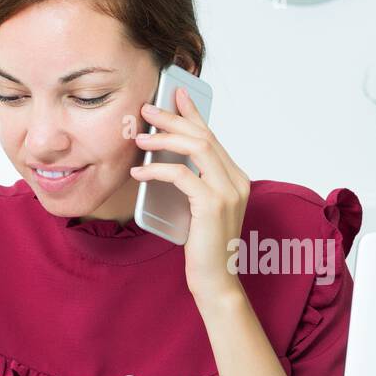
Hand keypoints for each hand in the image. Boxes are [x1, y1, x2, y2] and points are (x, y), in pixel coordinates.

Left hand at [130, 85, 251, 303]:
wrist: (216, 281)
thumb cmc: (204, 247)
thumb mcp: (199, 208)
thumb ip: (193, 182)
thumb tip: (166, 157)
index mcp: (236, 178)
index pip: (212, 137)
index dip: (193, 113)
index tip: (176, 94)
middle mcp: (236, 181)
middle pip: (203, 136)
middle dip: (173, 119)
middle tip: (147, 110)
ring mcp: (228, 192)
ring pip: (196, 148)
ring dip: (164, 139)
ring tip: (140, 138)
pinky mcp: (213, 205)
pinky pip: (181, 175)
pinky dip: (157, 170)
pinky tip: (140, 172)